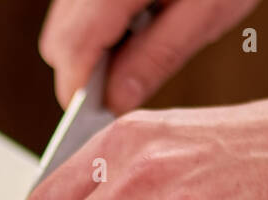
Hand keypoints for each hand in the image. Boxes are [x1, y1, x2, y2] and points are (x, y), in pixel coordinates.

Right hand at [41, 0, 261, 112]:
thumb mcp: (208, 9)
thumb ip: (159, 56)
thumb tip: (116, 101)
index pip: (73, 48)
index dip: (79, 92)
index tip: (96, 121)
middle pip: (59, 40)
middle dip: (84, 74)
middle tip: (127, 86)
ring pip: (64, 26)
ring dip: (91, 50)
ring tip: (140, 45)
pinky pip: (77, 8)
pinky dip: (97, 27)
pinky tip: (135, 23)